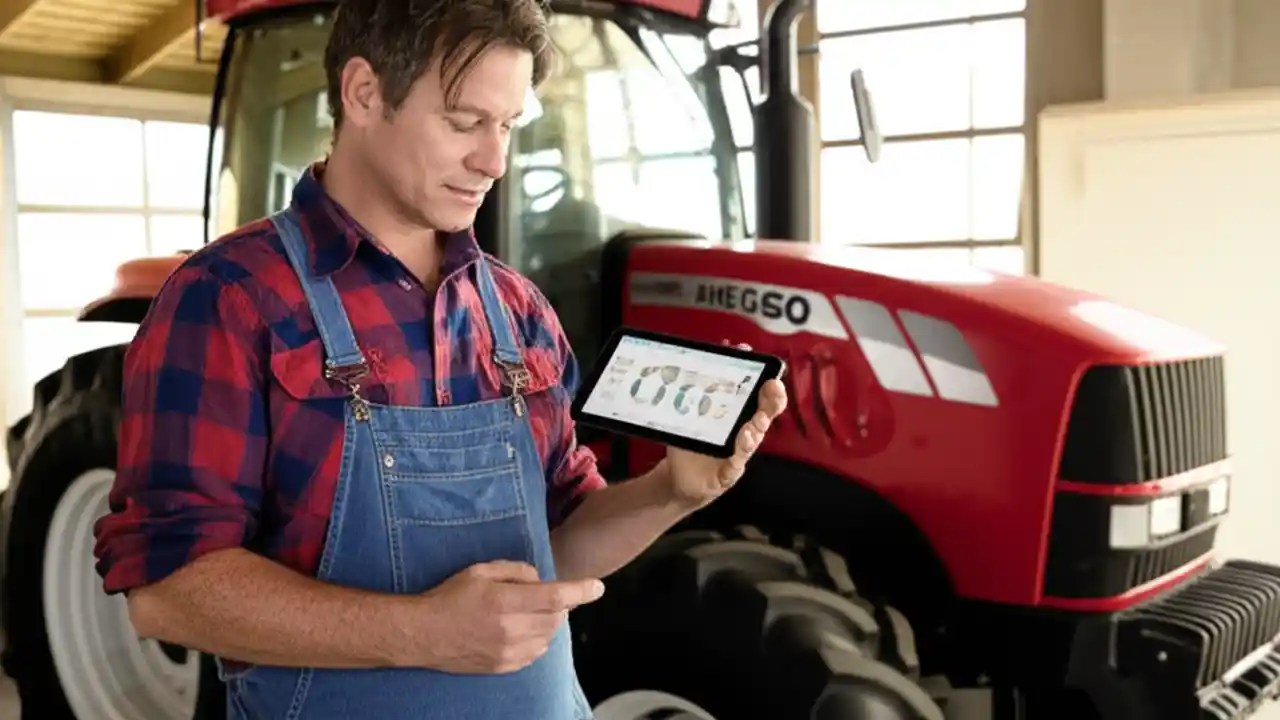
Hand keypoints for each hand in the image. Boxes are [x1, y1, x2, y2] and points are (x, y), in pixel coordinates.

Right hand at [407, 560, 603, 673]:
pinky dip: (537, 640)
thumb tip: (540, 579)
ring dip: (548, 623)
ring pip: (548, 637)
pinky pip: (535, 653)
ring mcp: (509, 651)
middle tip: (543, 596)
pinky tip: (520, 630)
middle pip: (556, 618)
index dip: (580, 591)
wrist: (424, 634)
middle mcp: (511, 629)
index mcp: (505, 601)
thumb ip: (516, 570)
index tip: (598, 587)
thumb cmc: (451, 597)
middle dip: (558, 605)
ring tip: (526, 613)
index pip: (555, 596)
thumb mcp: (481, 571)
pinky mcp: (504, 666)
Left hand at [663, 347, 787, 507]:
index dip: (770, 387)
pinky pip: (734, 466)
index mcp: (742, 417)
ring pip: (752, 441)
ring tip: (753, 423)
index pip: (763, 400)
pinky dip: (737, 458)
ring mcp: (738, 455)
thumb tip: (726, 346)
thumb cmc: (695, 441)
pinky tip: (739, 450)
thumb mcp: (698, 409)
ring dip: (754, 431)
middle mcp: (745, 435)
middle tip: (773, 388)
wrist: (680, 478)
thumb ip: (712, 381)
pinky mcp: (726, 474)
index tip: (771, 375)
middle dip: (771, 403)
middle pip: (764, 417)